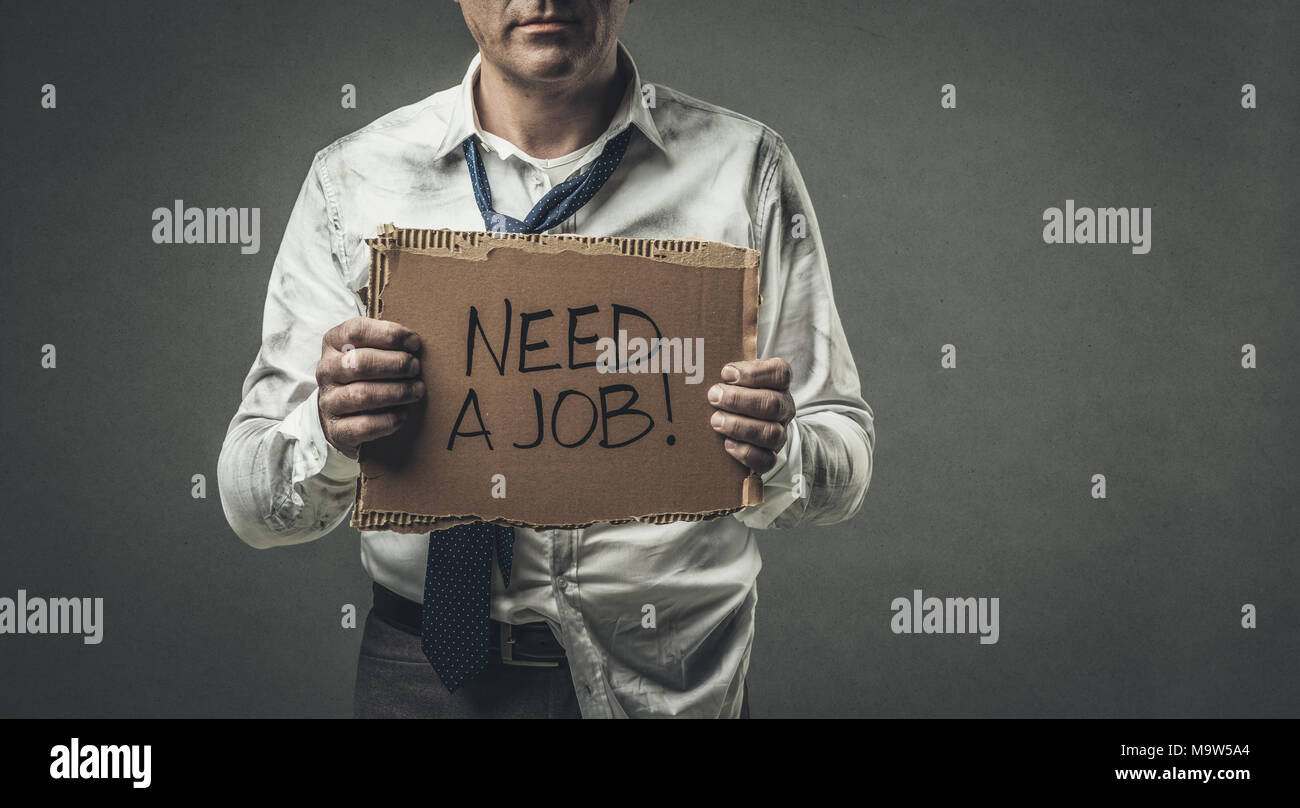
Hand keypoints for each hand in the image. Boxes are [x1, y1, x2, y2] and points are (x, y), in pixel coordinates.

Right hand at [316, 317, 425, 458]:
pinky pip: (365, 426)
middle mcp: (326, 371)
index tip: (414, 342)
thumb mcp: (366, 352)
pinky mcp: (337, 430)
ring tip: (417, 390)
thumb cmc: (361, 377)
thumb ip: (385, 344)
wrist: (337, 417)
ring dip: (397, 391)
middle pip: (361, 362)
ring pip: (363, 395)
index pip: (357, 331)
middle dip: (396, 364)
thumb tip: (416, 344)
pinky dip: (389, 419)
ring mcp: (329, 401)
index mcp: (333, 344)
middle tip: (416, 367)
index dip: (390, 334)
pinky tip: (403, 414)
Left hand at [707, 358, 795, 473]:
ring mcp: (780, 433)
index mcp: (779, 383)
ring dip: (739, 426)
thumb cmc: (737, 393)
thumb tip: (693, 353)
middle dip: (739, 400)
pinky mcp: (771, 456)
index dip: (754, 373)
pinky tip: (727, 444)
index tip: (726, 372)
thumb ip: (727, 369)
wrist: (751, 424)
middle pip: (772, 404)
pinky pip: (766, 460)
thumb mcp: (736, 376)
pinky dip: (746, 453)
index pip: (780, 373)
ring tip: (715, 421)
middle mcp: (784, 407)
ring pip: (771, 433)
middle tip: (713, 396)